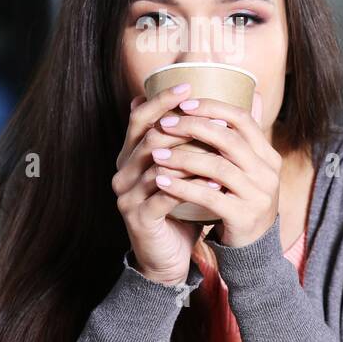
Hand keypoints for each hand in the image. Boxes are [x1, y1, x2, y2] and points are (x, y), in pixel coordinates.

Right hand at [112, 82, 205, 286]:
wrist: (168, 256)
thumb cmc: (180, 208)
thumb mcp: (187, 172)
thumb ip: (193, 142)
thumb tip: (217, 107)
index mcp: (131, 156)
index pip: (139, 119)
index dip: (161, 101)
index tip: (188, 85)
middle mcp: (123, 171)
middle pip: (148, 137)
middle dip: (180, 125)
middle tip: (211, 115)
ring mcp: (127, 194)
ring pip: (156, 165)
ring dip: (190, 154)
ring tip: (220, 145)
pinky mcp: (138, 217)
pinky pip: (165, 196)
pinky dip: (191, 187)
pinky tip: (217, 182)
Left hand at [149, 91, 282, 248]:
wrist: (253, 246)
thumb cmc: (242, 199)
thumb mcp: (248, 168)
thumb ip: (243, 137)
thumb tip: (255, 93)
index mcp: (269, 156)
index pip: (244, 120)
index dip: (213, 108)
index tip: (184, 104)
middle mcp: (268, 173)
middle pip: (230, 140)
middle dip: (193, 128)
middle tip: (165, 124)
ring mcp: (259, 195)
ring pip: (217, 167)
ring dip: (182, 158)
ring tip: (155, 154)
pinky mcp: (244, 216)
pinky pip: (209, 197)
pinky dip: (182, 187)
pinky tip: (161, 182)